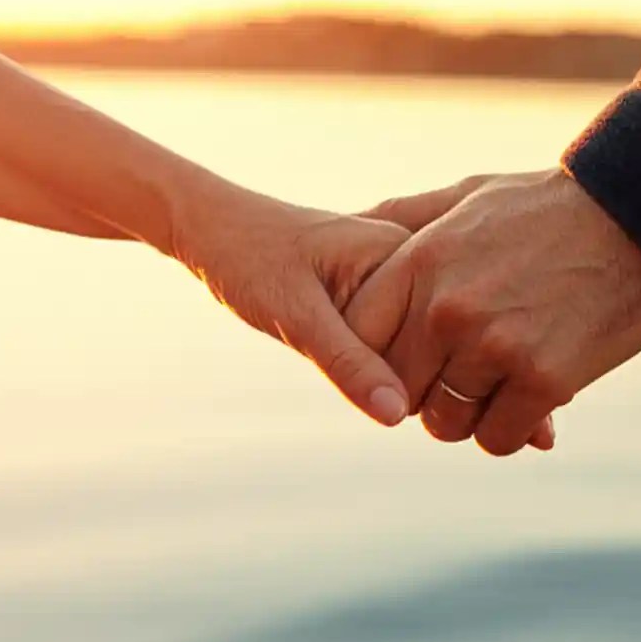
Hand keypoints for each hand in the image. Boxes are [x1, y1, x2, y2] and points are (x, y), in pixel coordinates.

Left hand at [173, 185, 412, 427]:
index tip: (326, 332)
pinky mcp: (373, 282)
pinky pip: (381, 331)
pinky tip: (321, 322)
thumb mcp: (296, 316)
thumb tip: (397, 415)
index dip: (389, 363)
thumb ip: (348, 364)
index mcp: (403, 247)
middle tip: (316, 322)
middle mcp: (408, 253)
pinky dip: (355, 343)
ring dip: (363, 353)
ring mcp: (392, 268)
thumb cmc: (247, 258)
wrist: (210, 226)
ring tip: (314, 318)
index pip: (430, 336)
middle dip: (376, 357)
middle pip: (419, 341)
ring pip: (398, 342)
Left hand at [347, 169, 640, 455]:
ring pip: (446, 423)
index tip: (409, 356)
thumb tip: (354, 217)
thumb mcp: (468, 195)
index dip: (379, 358)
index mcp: (421, 263)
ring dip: (468, 416)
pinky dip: (510, 430)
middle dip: (423, 392)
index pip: (360, 340)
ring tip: (496, 388)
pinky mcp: (544, 380)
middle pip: (399, 389)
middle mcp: (448, 309)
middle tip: (458, 379)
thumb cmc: (551, 205)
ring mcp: (495, 346)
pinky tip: (530, 402)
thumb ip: (407, 216)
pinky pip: (497, 438)